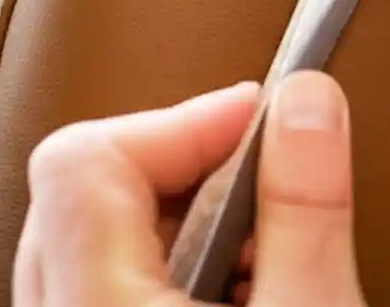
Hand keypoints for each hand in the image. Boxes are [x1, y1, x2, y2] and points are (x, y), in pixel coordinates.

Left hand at [13, 71, 365, 305]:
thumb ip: (304, 214)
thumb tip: (307, 103)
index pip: (87, 156)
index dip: (183, 121)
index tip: (263, 120)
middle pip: (82, 189)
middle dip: (185, 167)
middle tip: (266, 180)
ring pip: (89, 242)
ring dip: (178, 223)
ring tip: (260, 256)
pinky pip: (99, 287)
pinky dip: (162, 271)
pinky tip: (235, 299)